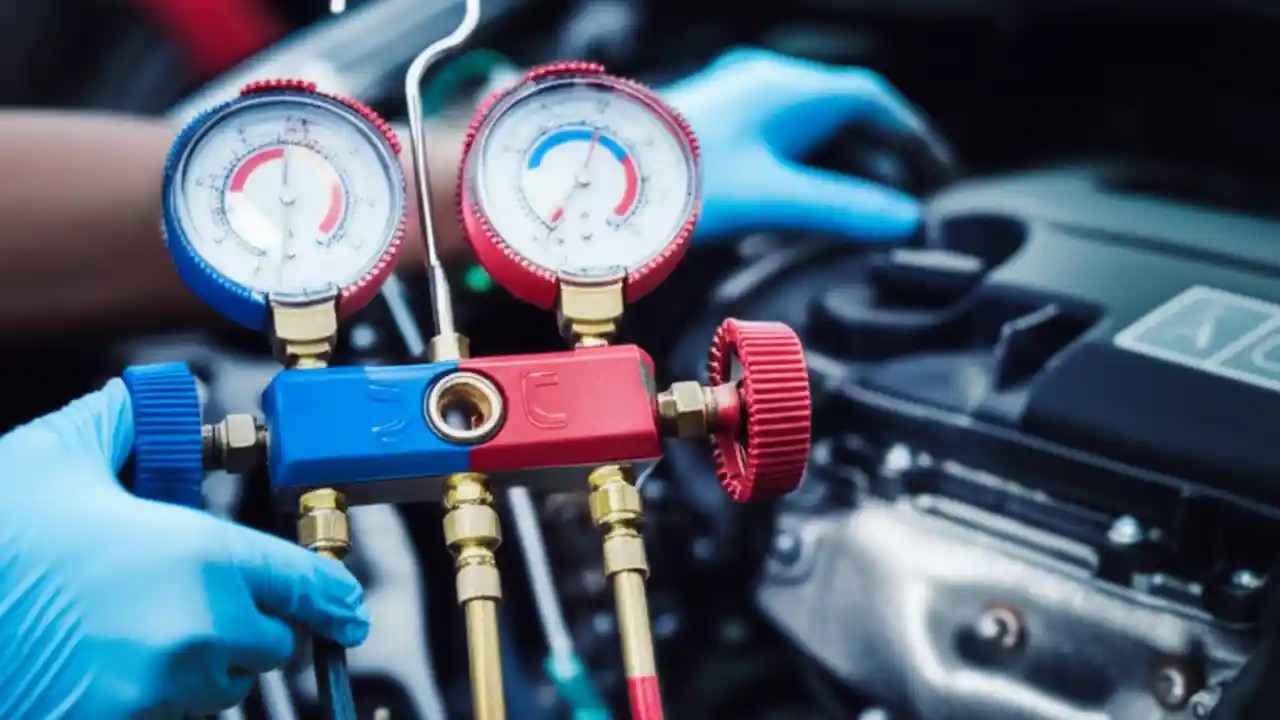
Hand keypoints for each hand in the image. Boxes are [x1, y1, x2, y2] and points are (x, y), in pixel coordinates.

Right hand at [0, 381, 368, 718]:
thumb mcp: (54, 459)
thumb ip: (119, 420)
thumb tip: (145, 396)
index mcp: (200, 558)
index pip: (305, 585)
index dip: (331, 596)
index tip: (347, 610)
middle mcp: (198, 630)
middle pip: (272, 641)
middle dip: (252, 623)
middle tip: (205, 599)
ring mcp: (161, 691)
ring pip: (226, 685)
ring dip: (210, 663)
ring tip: (146, 629)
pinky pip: (175, 714)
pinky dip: (164, 695)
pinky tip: (117, 663)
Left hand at [663, 47, 931, 241]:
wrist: (597, 175)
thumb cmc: (682, 180)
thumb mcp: (776, 199)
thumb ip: (844, 209)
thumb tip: (903, 222)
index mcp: (790, 89)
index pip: (871, 100)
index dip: (910, 136)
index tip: (934, 169)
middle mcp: (764, 84)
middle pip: (840, 114)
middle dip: (876, 156)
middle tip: (901, 197)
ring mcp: (734, 102)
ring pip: (804, 128)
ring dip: (837, 165)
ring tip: (858, 207)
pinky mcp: (709, 126)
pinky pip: (773, 141)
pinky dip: (800, 169)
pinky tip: (798, 203)